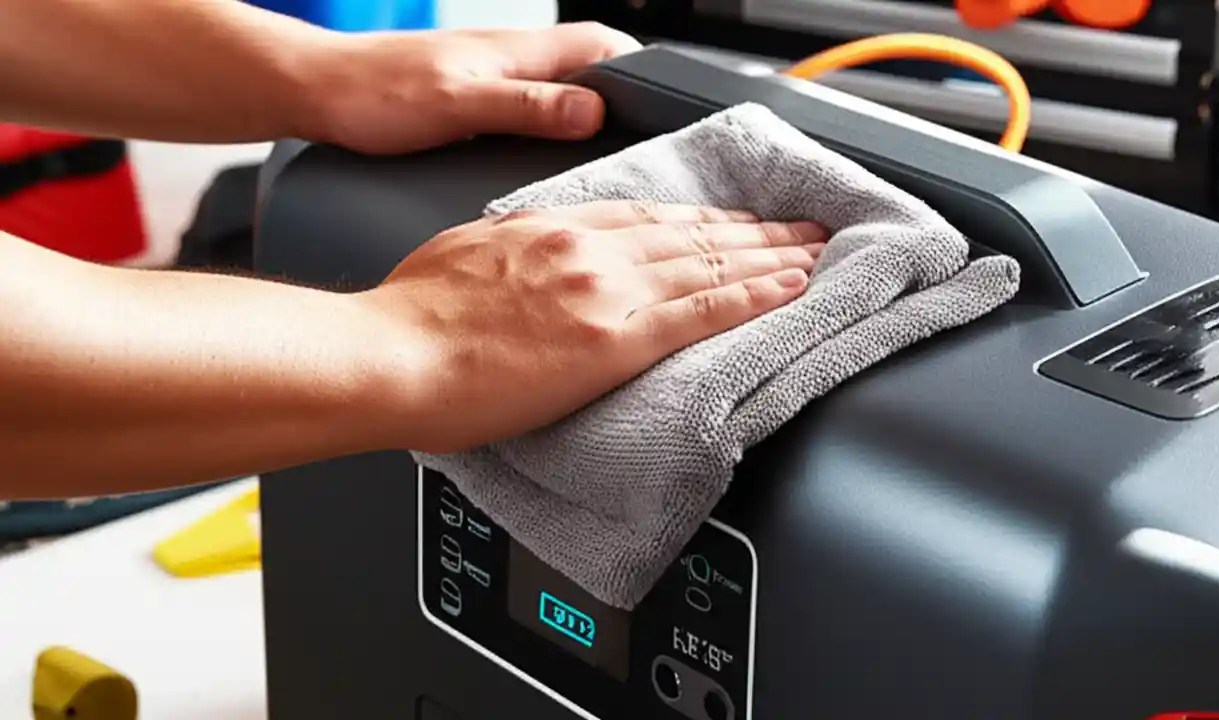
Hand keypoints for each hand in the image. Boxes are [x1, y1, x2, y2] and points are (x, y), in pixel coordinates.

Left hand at [304, 23, 641, 154]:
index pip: (608, 48)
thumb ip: (528, 107)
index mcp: (523, 51)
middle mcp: (517, 60)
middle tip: (654, 150)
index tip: (674, 115)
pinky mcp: (479, 102)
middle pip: (596, 72)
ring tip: (619, 163)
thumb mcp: (460, 105)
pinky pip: (538, 112)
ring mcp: (498, 80)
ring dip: (594, 120)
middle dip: (630, 104)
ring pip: (567, 93)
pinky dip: (558, 134)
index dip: (647, 76)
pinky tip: (557, 165)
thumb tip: (594, 113)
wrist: (317, 93)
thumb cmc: (375, 93)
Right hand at [358, 202, 828, 452]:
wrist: (391, 355)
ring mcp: (606, 292)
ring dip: (771, 256)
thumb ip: (513, 248)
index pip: (649, 216)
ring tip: (816, 252)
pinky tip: (790, 289)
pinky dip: (754, 296)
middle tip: (802, 225)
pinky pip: (701, 311)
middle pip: (692, 233)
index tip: (734, 220)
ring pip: (710, 264)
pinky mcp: (614, 342)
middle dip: (755, 230)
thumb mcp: (464, 253)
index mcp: (552, 229)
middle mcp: (589, 251)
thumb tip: (529, 252)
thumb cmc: (411, 316)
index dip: (702, 218)